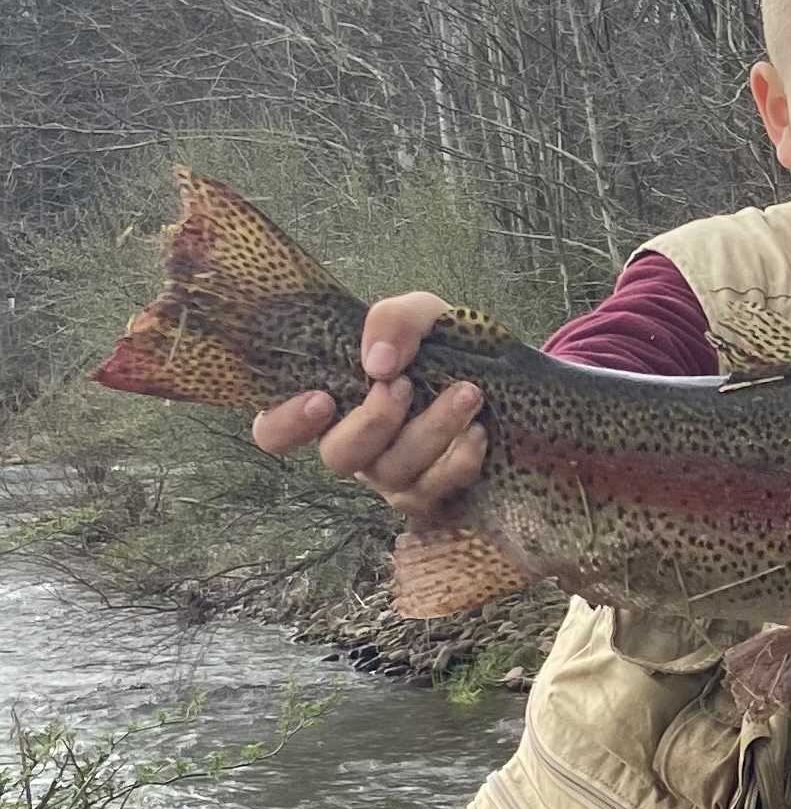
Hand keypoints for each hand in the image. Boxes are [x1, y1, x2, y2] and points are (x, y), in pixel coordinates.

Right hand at [251, 291, 485, 518]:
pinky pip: (435, 490)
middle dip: (373, 421)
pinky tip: (477, 430)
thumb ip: (392, 321)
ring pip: (392, 472)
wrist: (499, 373)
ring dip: (431, 430)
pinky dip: (458, 460)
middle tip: (404, 385)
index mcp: (331, 404)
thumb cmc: (440, 345)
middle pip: (338, 456)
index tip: (321, 399)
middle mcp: (353, 447)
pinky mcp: (430, 494)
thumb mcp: (419, 314)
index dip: (284, 425)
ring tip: (467, 393)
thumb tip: (378, 363)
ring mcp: (389, 477)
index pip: (274, 431)